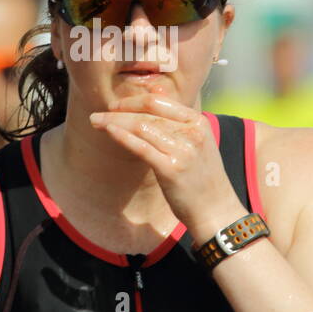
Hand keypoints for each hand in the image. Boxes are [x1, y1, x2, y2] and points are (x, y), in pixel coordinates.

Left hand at [89, 91, 243, 237]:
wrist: (216, 211)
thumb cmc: (201, 179)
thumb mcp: (195, 143)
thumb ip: (176, 124)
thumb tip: (150, 101)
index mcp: (197, 121)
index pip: (159, 101)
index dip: (133, 100)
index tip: (115, 106)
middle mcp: (191, 132)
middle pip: (147, 112)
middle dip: (118, 111)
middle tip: (97, 114)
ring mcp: (182, 150)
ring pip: (141, 126)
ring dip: (114, 122)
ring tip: (96, 123)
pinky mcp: (172, 169)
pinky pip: (142, 147)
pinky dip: (122, 136)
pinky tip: (108, 131)